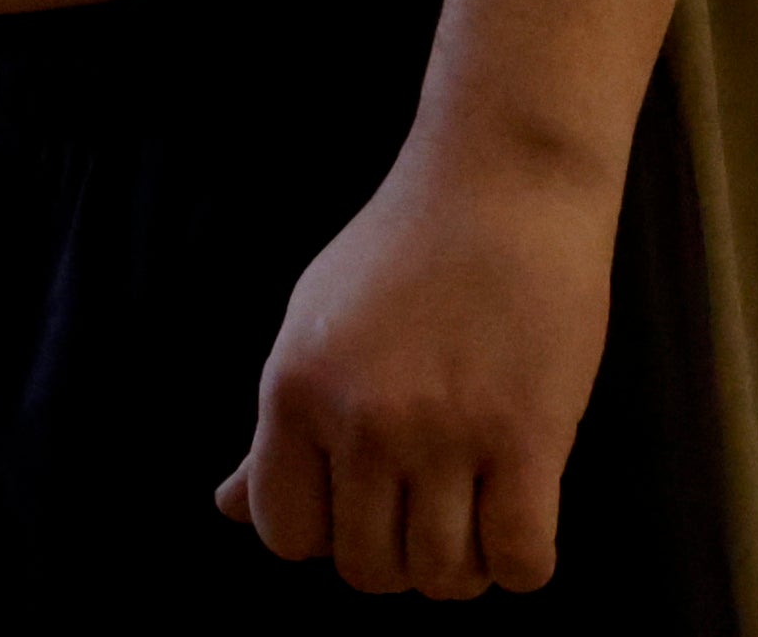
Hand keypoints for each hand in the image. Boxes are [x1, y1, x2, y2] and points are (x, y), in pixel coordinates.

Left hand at [215, 149, 616, 598]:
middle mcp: (361, 419)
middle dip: (396, 557)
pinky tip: (519, 516)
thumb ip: (276, 427)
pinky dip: (521, 564)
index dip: (325, 535)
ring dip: (460, 568)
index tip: (359, 504)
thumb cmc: (404, 252)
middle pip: (367, 568)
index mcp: (294, 389)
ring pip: (442, 577)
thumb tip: (229, 510)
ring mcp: (445, 431)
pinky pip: (520, 560)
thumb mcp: (313, 322)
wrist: (503, 181)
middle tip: (425, 510)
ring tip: (473, 515)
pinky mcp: (527, 436)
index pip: (286, 535)